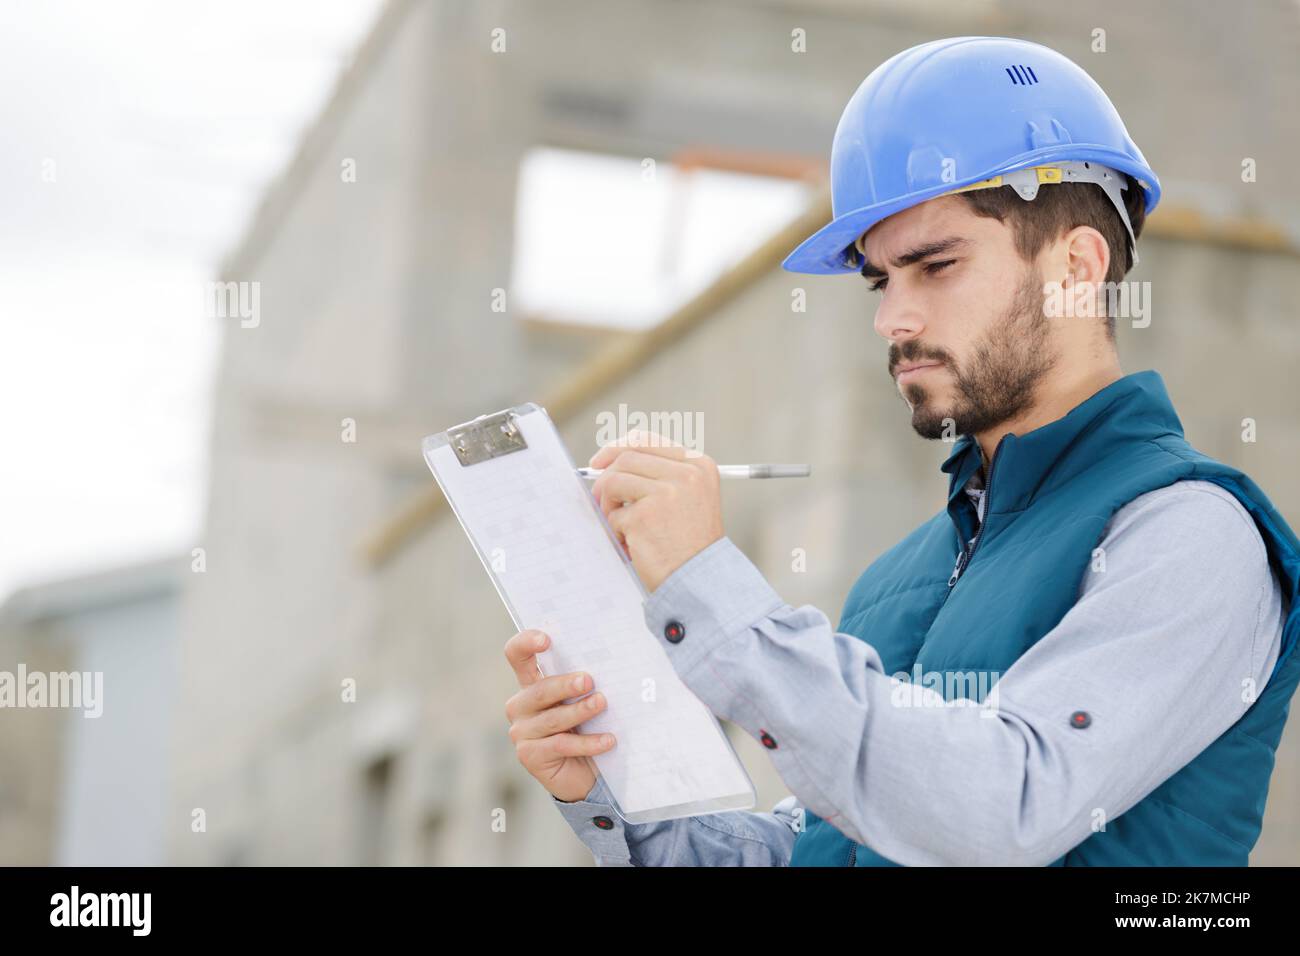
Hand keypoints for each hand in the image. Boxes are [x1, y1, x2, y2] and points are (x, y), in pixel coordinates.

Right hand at [503, 628, 615, 802]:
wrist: (584, 773)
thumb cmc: (586, 727)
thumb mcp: (583, 700)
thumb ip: (585, 683)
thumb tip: (610, 663)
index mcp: (530, 683)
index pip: (517, 655)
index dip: (526, 643)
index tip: (546, 639)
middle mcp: (521, 705)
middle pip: (539, 690)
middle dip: (564, 684)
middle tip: (588, 680)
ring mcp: (522, 731)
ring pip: (552, 718)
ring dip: (579, 711)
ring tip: (601, 704)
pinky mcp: (529, 755)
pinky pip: (561, 745)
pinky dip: (588, 743)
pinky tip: (608, 740)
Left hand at [588, 428, 723, 593]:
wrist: (701, 580)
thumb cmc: (690, 542)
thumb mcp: (689, 498)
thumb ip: (659, 474)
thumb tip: (608, 463)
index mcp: (699, 465)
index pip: (646, 440)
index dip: (617, 448)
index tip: (600, 463)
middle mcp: (686, 474)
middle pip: (626, 457)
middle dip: (606, 478)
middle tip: (600, 499)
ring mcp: (666, 493)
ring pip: (614, 482)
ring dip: (609, 506)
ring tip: (622, 528)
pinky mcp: (645, 516)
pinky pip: (613, 515)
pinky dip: (617, 532)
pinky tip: (634, 545)